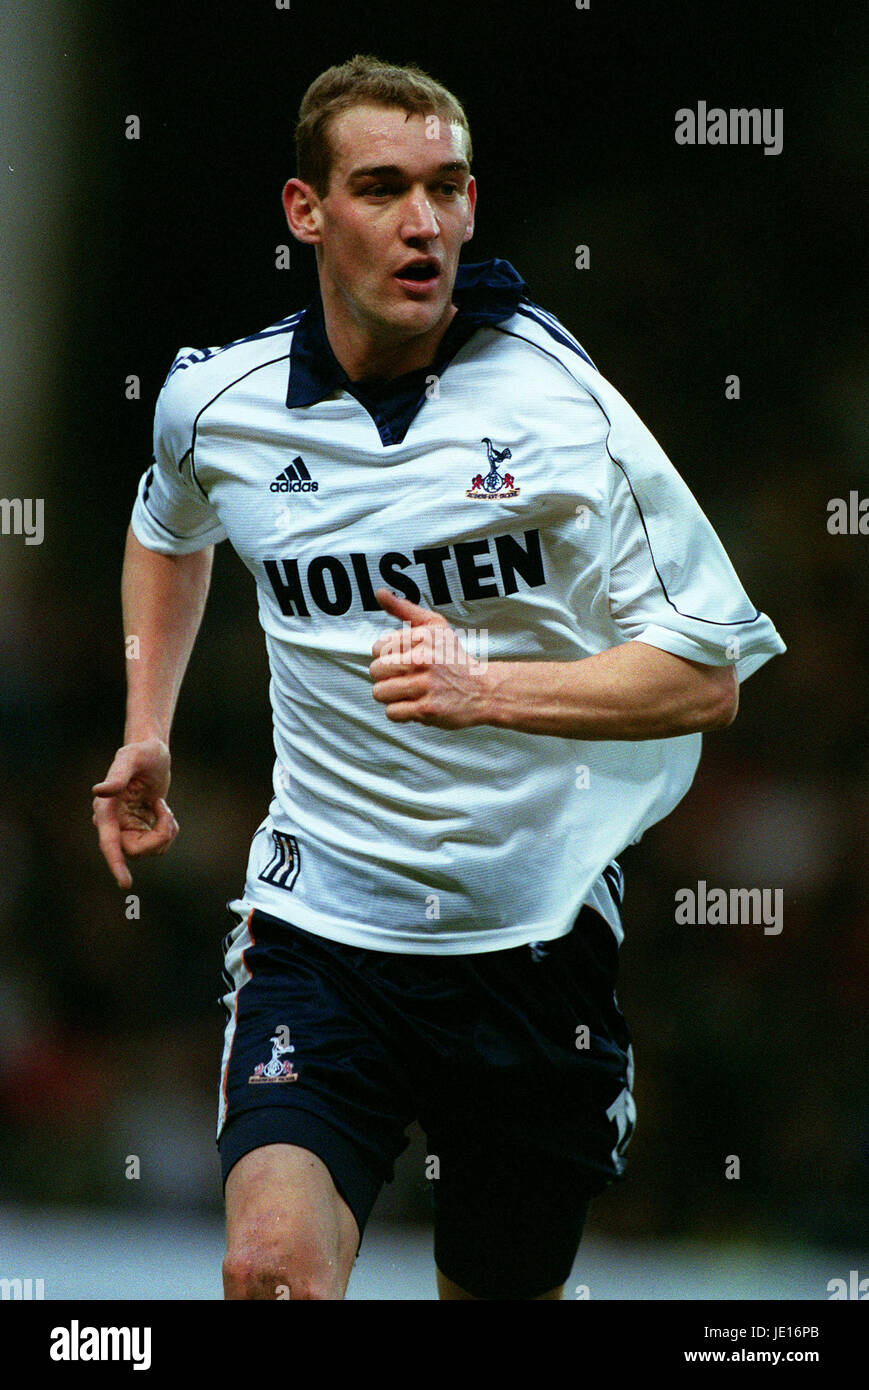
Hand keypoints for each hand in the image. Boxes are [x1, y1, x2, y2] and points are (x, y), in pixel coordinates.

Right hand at [91, 737, 177, 888]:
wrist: (153, 754)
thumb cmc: (142, 752)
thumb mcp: (132, 758)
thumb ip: (118, 775)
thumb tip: (99, 791)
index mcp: (106, 810)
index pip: (109, 843)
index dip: (116, 864)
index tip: (126, 884)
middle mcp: (113, 824)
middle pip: (137, 850)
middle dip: (158, 836)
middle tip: (165, 810)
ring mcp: (126, 829)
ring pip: (150, 849)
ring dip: (165, 830)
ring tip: (162, 805)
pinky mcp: (140, 830)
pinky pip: (159, 843)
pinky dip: (168, 830)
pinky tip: (163, 811)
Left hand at [369, 589, 489, 728]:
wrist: (484, 690)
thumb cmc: (455, 659)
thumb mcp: (435, 627)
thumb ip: (405, 609)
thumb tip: (380, 593)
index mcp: (422, 638)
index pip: (378, 647)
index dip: (387, 656)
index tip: (402, 660)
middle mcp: (423, 659)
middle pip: (376, 670)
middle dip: (386, 677)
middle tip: (405, 678)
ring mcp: (425, 685)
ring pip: (380, 692)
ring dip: (391, 696)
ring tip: (408, 692)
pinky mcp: (427, 709)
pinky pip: (392, 712)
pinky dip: (400, 712)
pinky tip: (414, 705)